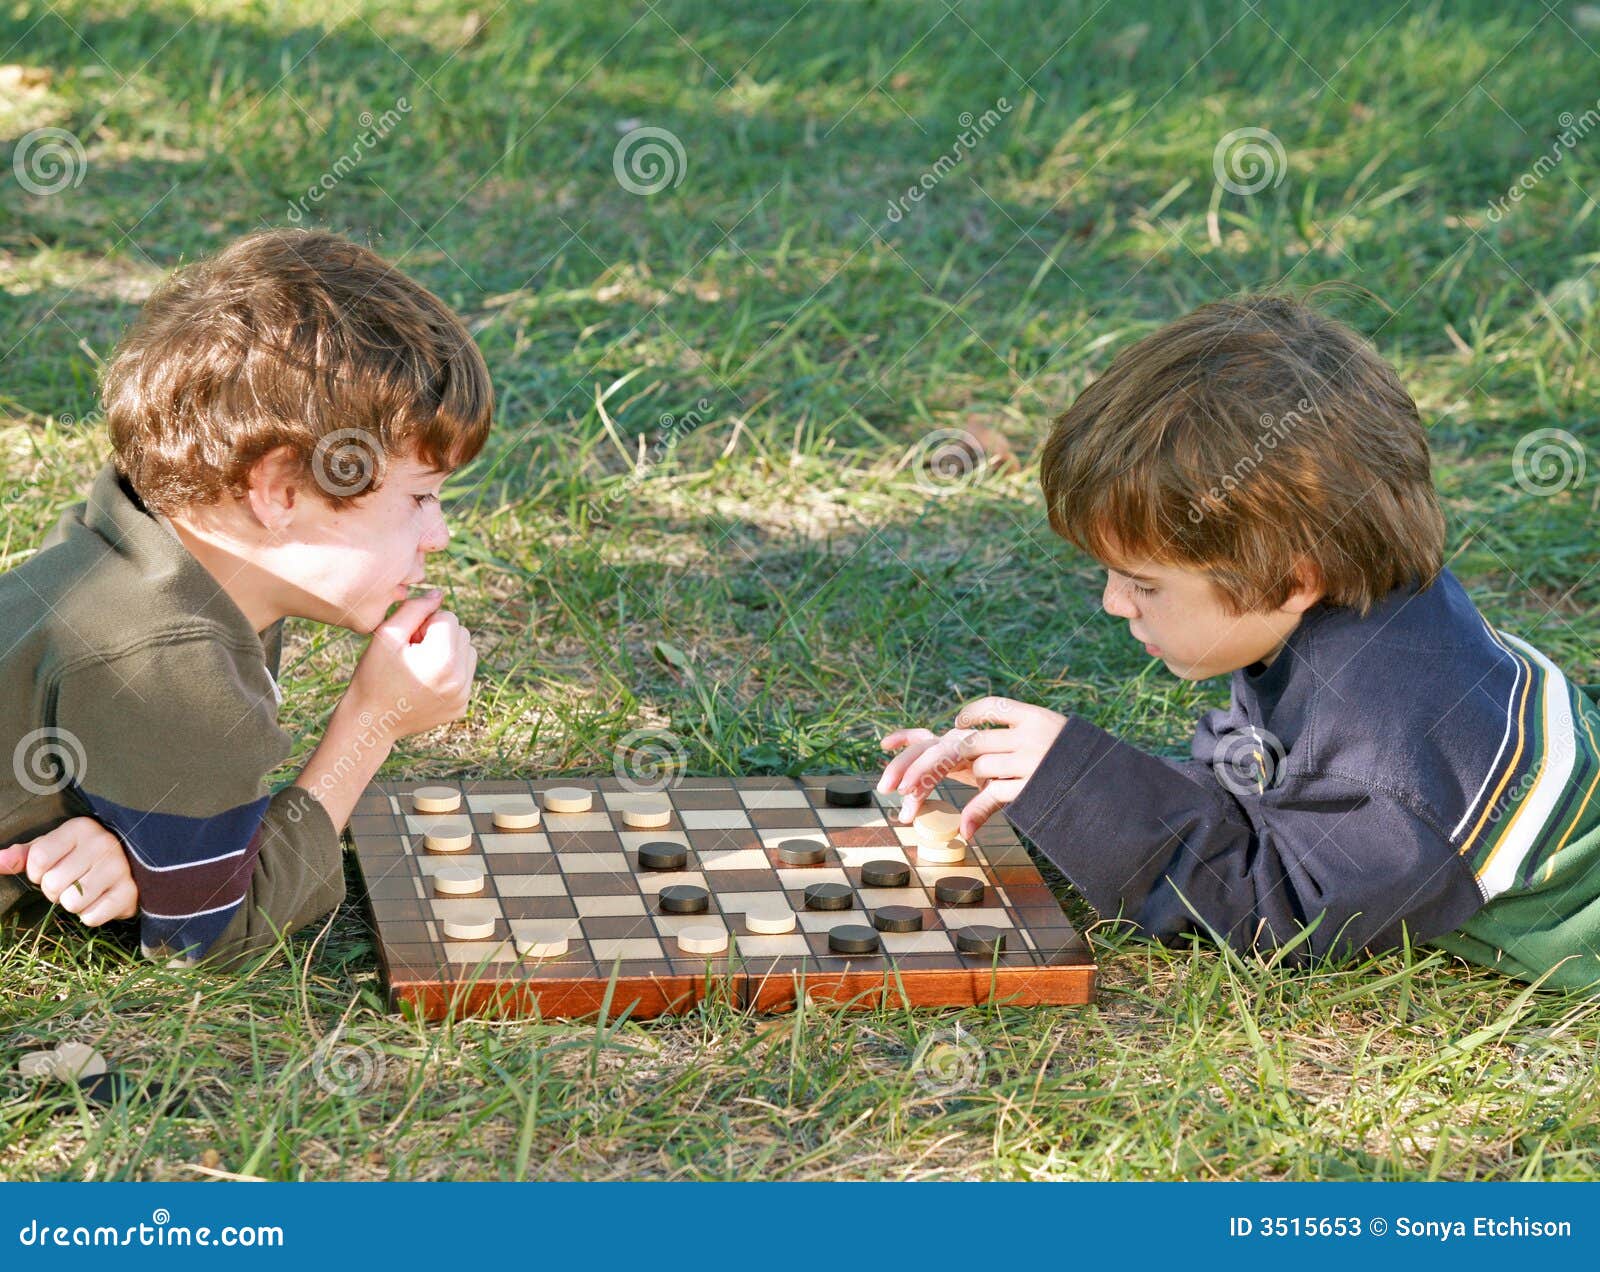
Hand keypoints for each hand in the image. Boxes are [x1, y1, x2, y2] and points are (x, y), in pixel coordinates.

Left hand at [0, 817, 138, 925]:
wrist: (132, 863)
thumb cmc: (81, 855)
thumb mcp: (54, 847)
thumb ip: (24, 855)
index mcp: (80, 828)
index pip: (38, 859)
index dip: (36, 873)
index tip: (48, 869)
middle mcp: (103, 844)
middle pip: (52, 884)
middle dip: (54, 891)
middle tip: (71, 882)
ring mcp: (120, 868)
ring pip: (72, 903)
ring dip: (73, 904)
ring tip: (85, 891)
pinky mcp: (130, 892)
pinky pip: (92, 917)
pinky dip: (91, 915)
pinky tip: (100, 899)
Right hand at [348, 589, 476, 738]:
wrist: (371, 720)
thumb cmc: (374, 675)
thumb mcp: (387, 635)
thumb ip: (415, 608)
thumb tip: (439, 594)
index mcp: (444, 660)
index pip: (449, 617)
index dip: (424, 623)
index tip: (407, 641)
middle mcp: (460, 679)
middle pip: (462, 633)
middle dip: (439, 636)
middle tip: (412, 653)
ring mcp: (463, 695)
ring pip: (468, 652)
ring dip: (448, 652)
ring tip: (420, 666)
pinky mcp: (462, 706)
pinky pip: (465, 674)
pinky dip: (450, 672)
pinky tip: (425, 682)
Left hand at [879, 696, 1067, 837]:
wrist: (1120, 792)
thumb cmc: (1074, 774)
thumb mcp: (1043, 750)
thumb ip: (1000, 748)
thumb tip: (953, 746)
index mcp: (1031, 716)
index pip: (986, 707)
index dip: (959, 717)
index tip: (900, 742)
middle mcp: (1029, 731)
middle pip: (959, 743)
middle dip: (919, 765)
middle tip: (888, 787)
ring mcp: (1030, 757)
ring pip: (978, 769)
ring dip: (968, 788)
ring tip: (975, 806)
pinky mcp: (1033, 783)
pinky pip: (991, 796)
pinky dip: (975, 813)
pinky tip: (964, 830)